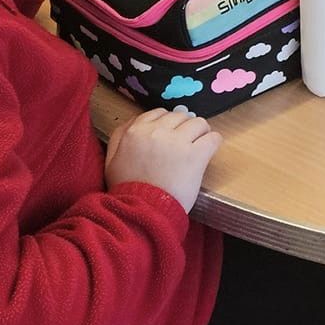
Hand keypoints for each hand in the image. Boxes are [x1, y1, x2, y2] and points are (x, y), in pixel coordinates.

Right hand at [104, 107, 220, 210]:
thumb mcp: (111, 160)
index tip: (171, 135)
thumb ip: (119, 136)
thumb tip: (134, 121)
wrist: (142, 211)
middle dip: (184, 127)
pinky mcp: (195, 154)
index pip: (159, 113)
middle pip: (180, 116)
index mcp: (135, 131)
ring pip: (198, 123)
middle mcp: (157, 131)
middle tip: (186, 142)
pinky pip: (213, 137)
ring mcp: (178, 141)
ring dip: (200, 132)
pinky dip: (213, 142)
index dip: (168, 124)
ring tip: (198, 146)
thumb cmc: (126, 190)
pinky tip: (208, 152)